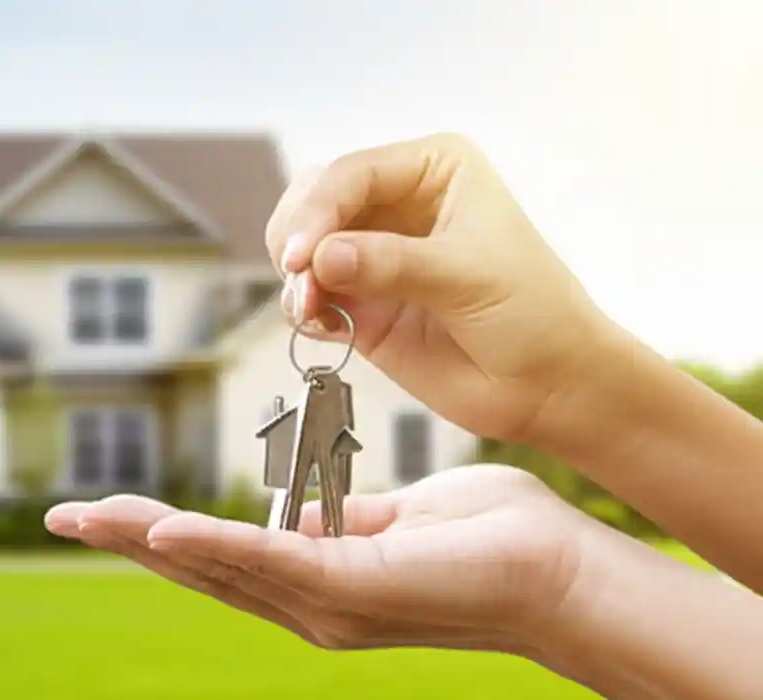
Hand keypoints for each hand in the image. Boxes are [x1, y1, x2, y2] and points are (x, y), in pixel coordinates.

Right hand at [45, 465, 591, 655]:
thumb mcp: (397, 517)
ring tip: (90, 516)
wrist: (563, 571)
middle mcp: (311, 606)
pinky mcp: (352, 590)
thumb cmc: (490, 538)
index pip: (223, 560)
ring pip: (220, 569)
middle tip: (65, 518)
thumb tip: (301, 511)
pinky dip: (211, 546)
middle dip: (130, 543)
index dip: (161, 539)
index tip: (108, 513)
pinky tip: (163, 530)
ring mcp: (328, 605)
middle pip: (203, 572)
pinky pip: (269, 563)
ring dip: (149, 542)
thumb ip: (342, 519)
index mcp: (319, 585)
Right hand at [269, 134, 612, 441]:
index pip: (352, 174)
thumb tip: (322, 258)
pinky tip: (323, 325)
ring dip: (294, 276)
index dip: (318, 211)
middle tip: (300, 279)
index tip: (301, 255)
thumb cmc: (534, 314)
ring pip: (301, 245)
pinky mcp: (360, 302)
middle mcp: (397, 204)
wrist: (547, 387)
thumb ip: (392, 264)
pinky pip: (308, 295)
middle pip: (313, 201)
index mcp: (432, 171)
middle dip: (297, 238)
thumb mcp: (468, 275)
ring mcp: (373, 254)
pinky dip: (302, 308)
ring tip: (311, 308)